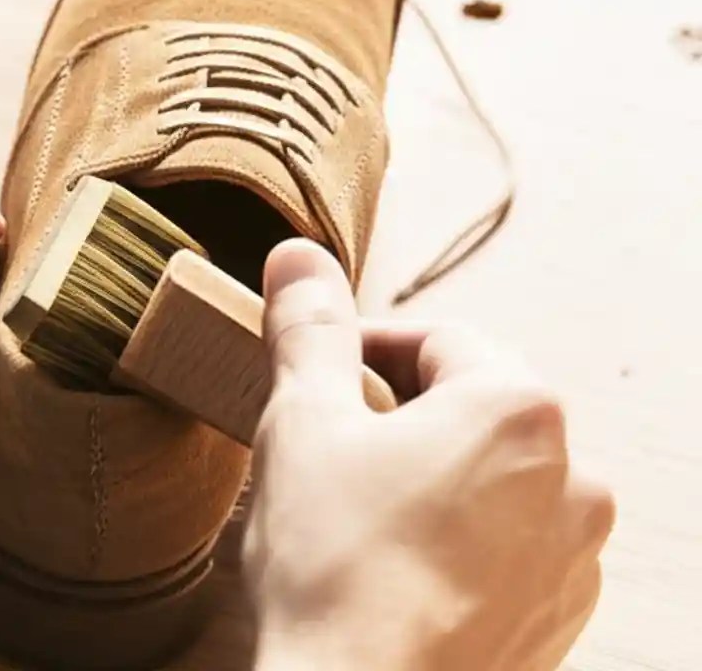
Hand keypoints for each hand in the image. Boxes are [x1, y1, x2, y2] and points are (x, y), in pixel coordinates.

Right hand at [243, 240, 613, 670]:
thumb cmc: (333, 565)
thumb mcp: (303, 424)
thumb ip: (307, 330)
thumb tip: (296, 256)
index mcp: (517, 408)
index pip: (436, 338)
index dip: (362, 346)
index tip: (313, 372)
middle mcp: (573, 474)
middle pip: (472, 405)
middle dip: (399, 411)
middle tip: (327, 442)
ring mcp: (575, 553)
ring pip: (492, 478)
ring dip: (431, 474)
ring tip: (357, 509)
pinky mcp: (559, 615)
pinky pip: (508, 545)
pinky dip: (458, 538)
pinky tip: (395, 566)